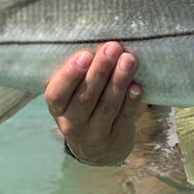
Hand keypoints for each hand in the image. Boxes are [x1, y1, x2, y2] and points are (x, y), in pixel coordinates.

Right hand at [44, 41, 144, 164]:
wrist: (98, 150)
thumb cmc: (86, 106)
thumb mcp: (74, 95)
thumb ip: (83, 74)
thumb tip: (102, 43)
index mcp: (58, 107)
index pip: (57, 94)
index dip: (69, 75)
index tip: (84, 54)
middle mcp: (72, 123)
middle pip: (85, 97)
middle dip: (100, 70)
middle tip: (112, 47)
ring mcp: (95, 134)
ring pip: (107, 106)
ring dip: (118, 81)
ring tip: (128, 59)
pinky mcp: (117, 137)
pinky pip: (124, 117)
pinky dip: (131, 101)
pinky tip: (137, 86)